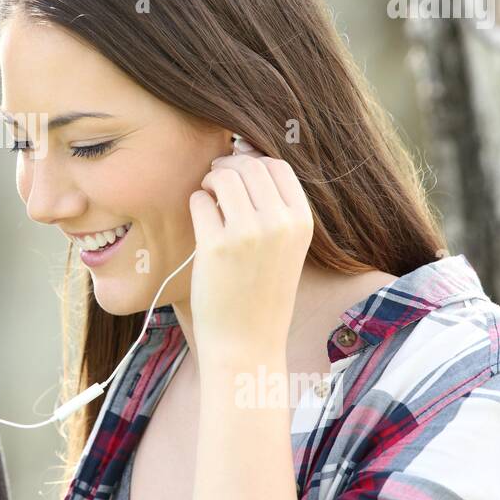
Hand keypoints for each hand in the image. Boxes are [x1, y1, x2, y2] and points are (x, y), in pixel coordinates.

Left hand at [187, 149, 313, 355]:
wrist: (247, 343)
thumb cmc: (261, 292)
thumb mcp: (285, 246)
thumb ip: (273, 206)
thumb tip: (244, 155)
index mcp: (302, 221)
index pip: (277, 165)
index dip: (252, 161)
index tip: (238, 173)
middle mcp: (279, 223)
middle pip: (248, 165)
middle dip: (227, 167)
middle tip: (215, 183)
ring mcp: (248, 233)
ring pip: (223, 176)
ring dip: (210, 180)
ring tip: (208, 198)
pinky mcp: (216, 246)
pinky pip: (200, 201)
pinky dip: (197, 204)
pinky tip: (201, 223)